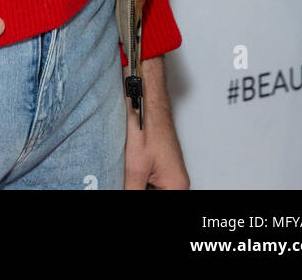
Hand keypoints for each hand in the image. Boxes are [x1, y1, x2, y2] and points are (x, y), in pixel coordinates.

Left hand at [123, 55, 189, 188]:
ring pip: (149, 188)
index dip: (137, 193)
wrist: (144, 98)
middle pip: (154, 194)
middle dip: (136, 188)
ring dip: (135, 184)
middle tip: (125, 179)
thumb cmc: (146, 125)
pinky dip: (136, 178)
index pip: (159, 202)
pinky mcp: (158, 163)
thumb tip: (125, 195)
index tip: (129, 187)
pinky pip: (147, 179)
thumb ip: (132, 191)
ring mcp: (167, 171)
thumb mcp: (135, 168)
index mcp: (176, 186)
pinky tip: (126, 169)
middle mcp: (176, 180)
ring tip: (125, 173)